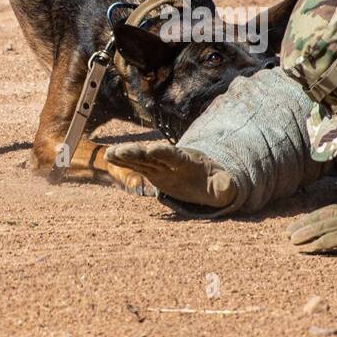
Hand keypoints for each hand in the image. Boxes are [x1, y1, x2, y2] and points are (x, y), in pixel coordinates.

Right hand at [104, 142, 237, 209]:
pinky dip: (124, 162)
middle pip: (153, 156)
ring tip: (110, 154)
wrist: (206, 177)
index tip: (151, 150)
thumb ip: (225, 186)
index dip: (163, 153)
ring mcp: (161, 166)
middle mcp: (171, 162)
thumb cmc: (214, 182)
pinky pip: (137, 166)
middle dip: (137, 153)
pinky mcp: (153, 172)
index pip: (174, 156)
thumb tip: (227, 186)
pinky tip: (109, 157)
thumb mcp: (223, 186)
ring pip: (141, 160)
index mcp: (188, 162)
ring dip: (126, 156)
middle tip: (121, 150)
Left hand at [287, 196, 336, 253]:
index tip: (301, 223)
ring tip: (293, 241)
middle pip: (326, 216)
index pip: (333, 211)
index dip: (315, 217)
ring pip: (328, 226)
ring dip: (309, 234)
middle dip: (306, 224)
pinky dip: (322, 242)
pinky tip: (310, 247)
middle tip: (289, 233)